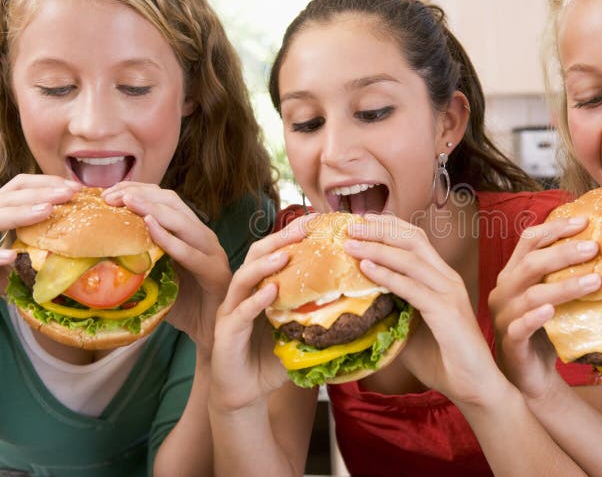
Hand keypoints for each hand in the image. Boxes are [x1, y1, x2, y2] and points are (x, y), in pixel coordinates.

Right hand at [0, 175, 81, 267]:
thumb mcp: (27, 233)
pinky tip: (10, 256)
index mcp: (2, 205)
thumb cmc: (10, 253)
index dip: (46, 182)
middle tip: (69, 194)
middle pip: (11, 197)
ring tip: (46, 211)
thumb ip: (43, 223)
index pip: (20, 185)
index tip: (74, 187)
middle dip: (41, 193)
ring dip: (21, 214)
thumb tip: (79, 214)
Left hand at [103, 182, 229, 352]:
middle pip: (173, 202)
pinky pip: (190, 252)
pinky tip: (150, 226)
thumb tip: (97, 254)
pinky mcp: (215, 271)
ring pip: (183, 221)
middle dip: (140, 194)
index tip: (108, 192)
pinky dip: (169, 238)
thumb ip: (138, 261)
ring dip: (153, 208)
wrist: (212, 334)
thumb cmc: (183, 307)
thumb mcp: (156, 277)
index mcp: (190, 234)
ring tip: (127, 202)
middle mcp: (203, 237)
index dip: (138, 190)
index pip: (165, 200)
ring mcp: (212, 252)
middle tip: (110, 196)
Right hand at [210, 217, 312, 410]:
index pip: (272, 254)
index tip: (314, 222)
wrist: (243, 396)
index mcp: (258, 289)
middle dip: (277, 240)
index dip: (290, 237)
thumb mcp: (298, 336)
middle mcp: (242, 295)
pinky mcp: (225, 334)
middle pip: (255, 256)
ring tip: (284, 255)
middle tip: (302, 229)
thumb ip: (317, 320)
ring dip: (264, 266)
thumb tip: (357, 310)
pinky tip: (270, 293)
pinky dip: (255, 301)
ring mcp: (231, 312)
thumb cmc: (270, 361)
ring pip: (243, 279)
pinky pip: (240, 313)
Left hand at [344, 214, 501, 405]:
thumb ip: (392, 313)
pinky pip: (412, 287)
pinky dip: (387, 275)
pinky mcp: (447, 311)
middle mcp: (447, 278)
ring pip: (411, 258)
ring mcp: (449, 293)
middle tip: (350, 225)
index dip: (388, 226)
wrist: (475, 387)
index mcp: (441, 278)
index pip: (415, 240)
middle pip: (412, 239)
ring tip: (351, 243)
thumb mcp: (409, 331)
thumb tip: (359, 308)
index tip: (360, 221)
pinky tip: (367, 269)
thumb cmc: (443, 360)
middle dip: (379, 229)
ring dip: (377, 248)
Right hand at [488, 217, 601, 400]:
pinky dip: (535, 317)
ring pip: (531, 294)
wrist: (531, 375)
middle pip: (531, 263)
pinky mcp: (510, 342)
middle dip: (564, 252)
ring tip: (594, 281)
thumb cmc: (545, 331)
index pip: (528, 241)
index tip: (584, 221)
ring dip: (564, 285)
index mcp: (513, 274)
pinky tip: (551, 310)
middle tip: (594, 247)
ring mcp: (504, 316)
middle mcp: (504, 290)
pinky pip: (520, 327)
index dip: (554, 229)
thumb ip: (566, 275)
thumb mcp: (554, 297)